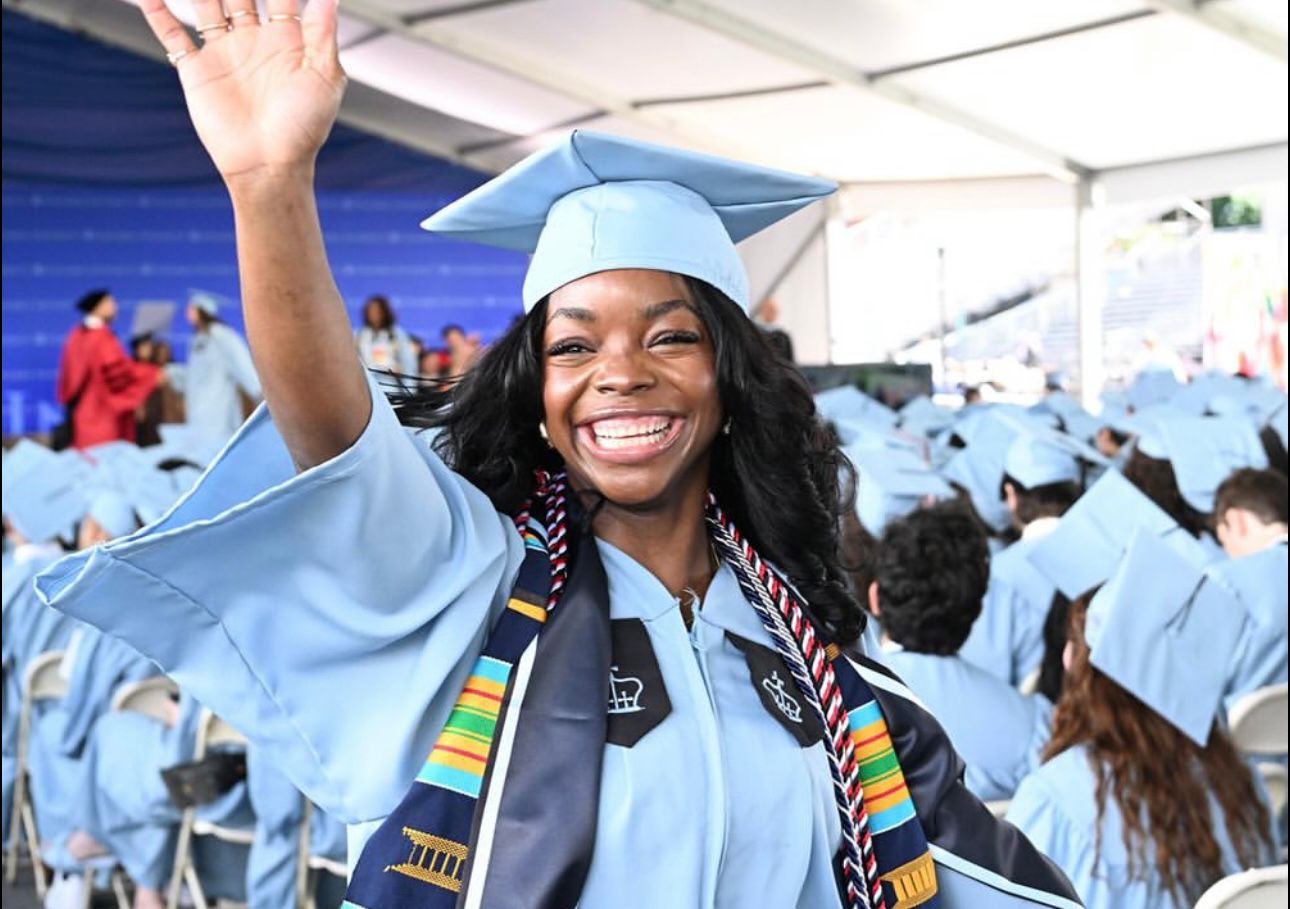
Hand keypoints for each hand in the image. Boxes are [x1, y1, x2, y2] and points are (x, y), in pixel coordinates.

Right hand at [141, 0, 345, 183]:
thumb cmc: (305, 128)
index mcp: (288, 38)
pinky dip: (156, 11)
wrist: (270, 166)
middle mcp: (254, 38)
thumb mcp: (323, 77)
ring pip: (204, 2)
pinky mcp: (198, 69)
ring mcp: (224, 51)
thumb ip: (323, 32)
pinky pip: (172, 34)